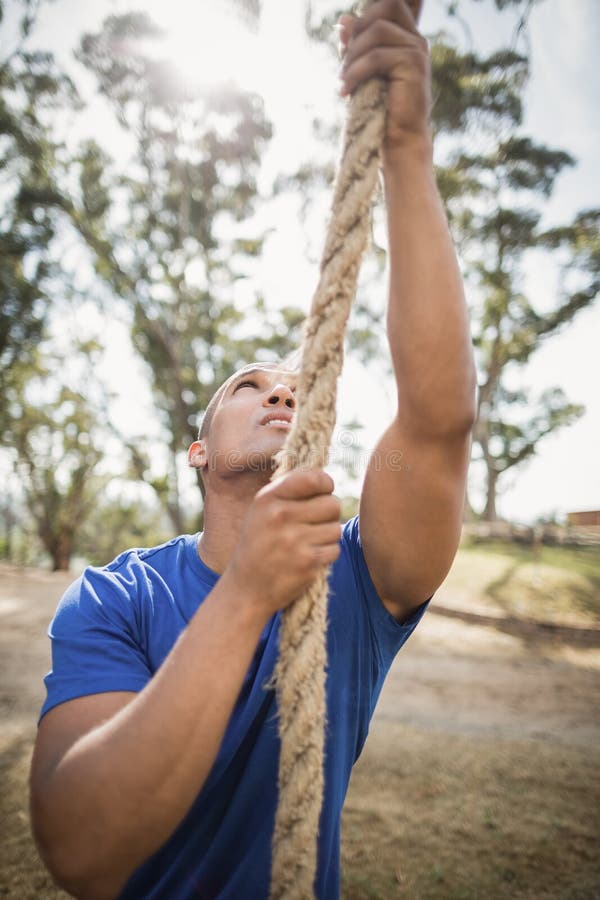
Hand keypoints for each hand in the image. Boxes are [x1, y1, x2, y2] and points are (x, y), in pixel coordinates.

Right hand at [226, 469, 341, 618]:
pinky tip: (308, 558)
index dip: (325, 484)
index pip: (314, 479)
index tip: (322, 492)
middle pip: (332, 503)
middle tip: (313, 523)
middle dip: (328, 513)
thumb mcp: (262, 510)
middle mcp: (281, 516)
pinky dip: (326, 554)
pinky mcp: (307, 563)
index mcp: (269, 498)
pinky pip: (334, 549)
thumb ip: (290, 490)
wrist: (246, 588)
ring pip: (335, 528)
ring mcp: (294, 541)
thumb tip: (324, 478)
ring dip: (327, 536)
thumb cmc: (259, 543)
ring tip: (307, 542)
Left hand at [338, 0, 429, 153]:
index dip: (364, 15)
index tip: (347, 44)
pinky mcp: (413, 66)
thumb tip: (344, 19)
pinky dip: (355, 72)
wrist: (398, 140)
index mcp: (406, 37)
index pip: (388, 4)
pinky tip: (345, 90)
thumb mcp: (362, 71)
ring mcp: (417, 51)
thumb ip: (355, 45)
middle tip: (344, 61)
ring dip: (353, 55)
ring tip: (343, 81)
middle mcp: (416, 39)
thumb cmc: (379, 109)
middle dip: (358, 31)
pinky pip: (376, 56)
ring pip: (377, 31)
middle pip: (385, 7)